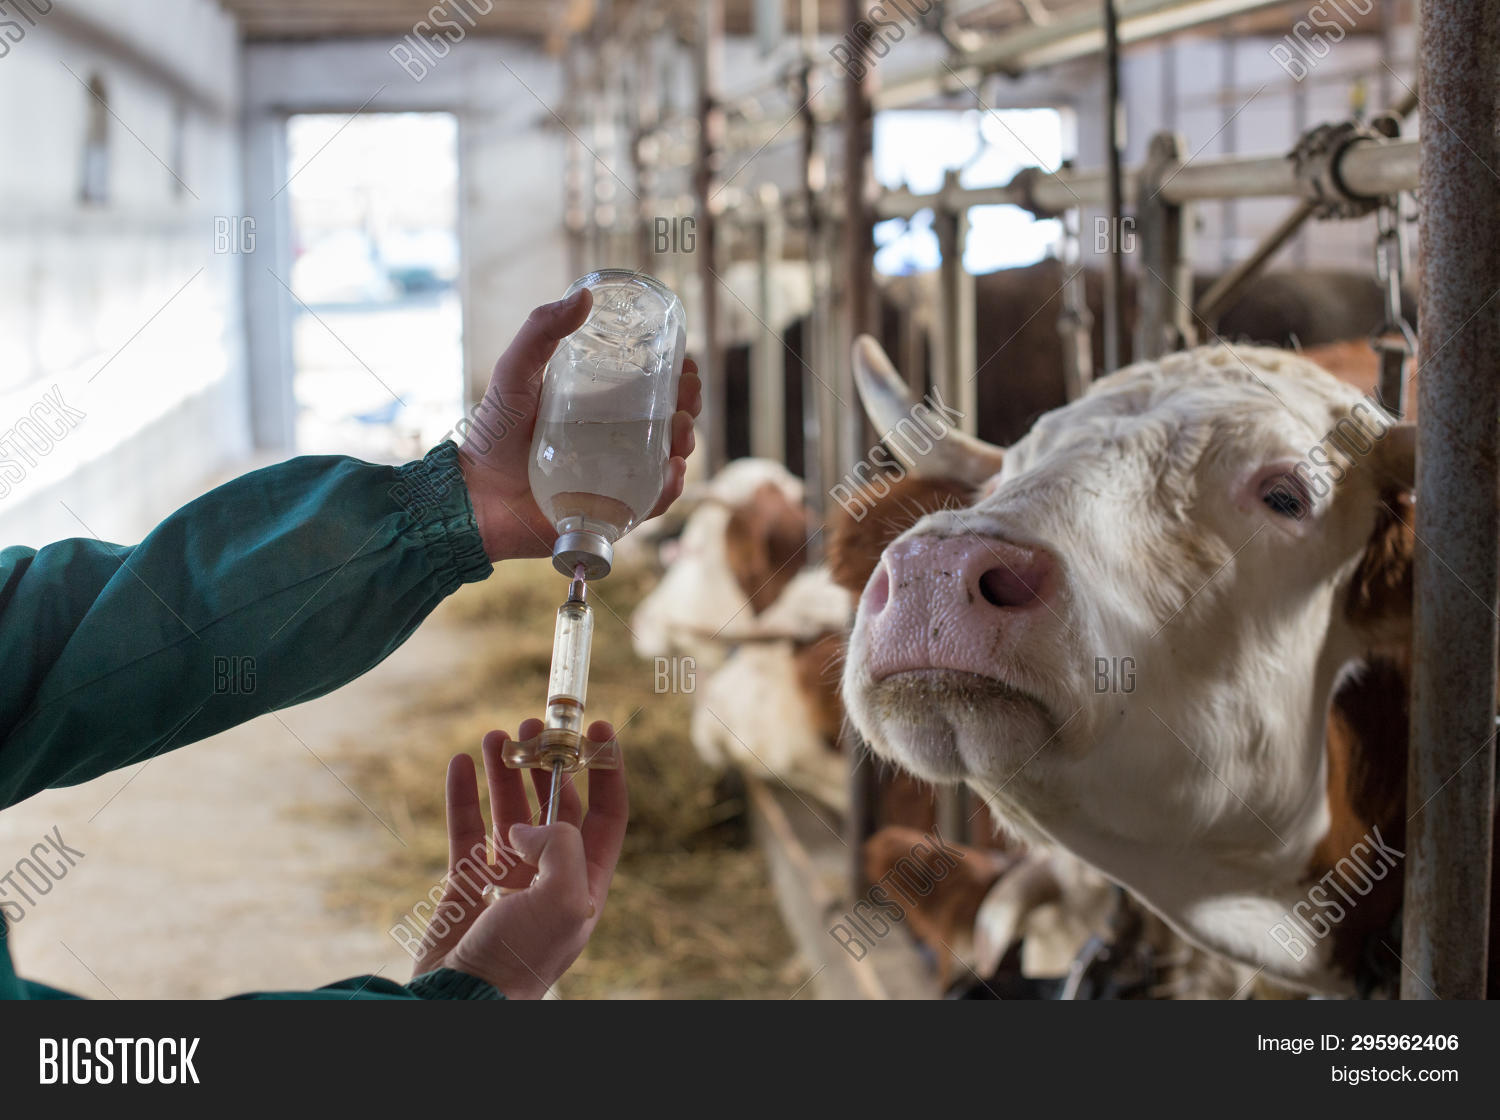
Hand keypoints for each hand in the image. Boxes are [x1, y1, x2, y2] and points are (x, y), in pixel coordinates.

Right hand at [411, 719, 627, 998]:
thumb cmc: (521, 958)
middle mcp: (550, 877)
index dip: (607, 770)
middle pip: (556, 807)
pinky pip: (465, 829)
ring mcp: (507, 880)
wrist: (461, 999)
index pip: (607, 815)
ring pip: (509, 811)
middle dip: (548, 763)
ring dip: (505, 771)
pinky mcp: (465, 883)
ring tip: (497, 734)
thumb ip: (561, 846)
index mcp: (585, 883)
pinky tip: (461, 763)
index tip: (598, 727)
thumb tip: (525, 824)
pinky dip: (463, 795)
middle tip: (537, 724)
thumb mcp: (564, 897)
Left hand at [457, 290, 702, 560]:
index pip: (652, 390)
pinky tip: (670, 471)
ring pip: (667, 460)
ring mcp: (616, 479)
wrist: (474, 495)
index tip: (685, 361)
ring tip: (679, 430)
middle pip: (668, 423)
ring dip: (684, 443)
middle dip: (688, 406)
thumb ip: (541, 330)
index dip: (676, 376)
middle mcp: (615, 443)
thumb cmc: (492, 434)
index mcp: (600, 410)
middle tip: (686, 394)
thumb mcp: (514, 372)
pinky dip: (668, 488)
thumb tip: (584, 294)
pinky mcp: (611, 512)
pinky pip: (650, 502)